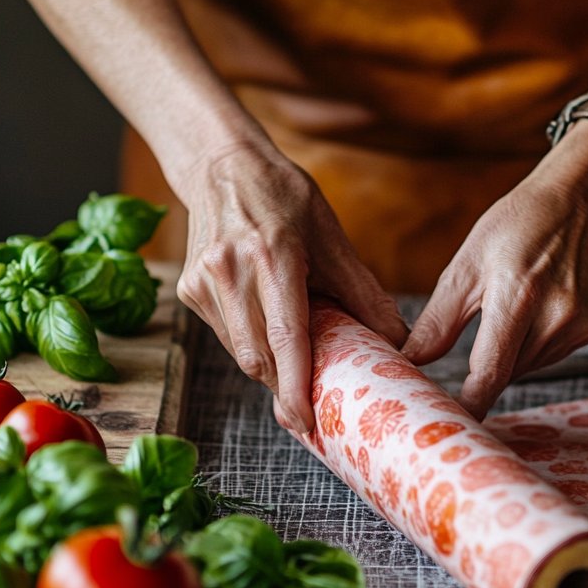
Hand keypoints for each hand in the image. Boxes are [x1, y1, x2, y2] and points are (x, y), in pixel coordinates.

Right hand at [175, 142, 407, 432]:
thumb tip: (397, 338)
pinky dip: (251, 341)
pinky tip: (267, 322)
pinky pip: (226, 335)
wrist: (222, 165)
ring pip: (240, 352)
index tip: (305, 423)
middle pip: (258, 356)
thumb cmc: (284, 197)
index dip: (295, 386)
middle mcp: (230, 272)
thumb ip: (363, 291)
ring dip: (269, 363)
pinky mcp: (189, 289)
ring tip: (295, 349)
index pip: (286, 336)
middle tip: (312, 401)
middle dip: (285, 385)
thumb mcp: (331, 236)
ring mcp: (203, 282)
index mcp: (274, 257)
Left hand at [402, 124, 587, 418]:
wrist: (578, 200)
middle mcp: (556, 315)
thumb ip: (439, 320)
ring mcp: (579, 325)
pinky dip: (530, 346)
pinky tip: (530, 313)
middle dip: (479, 373)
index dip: (468, 404)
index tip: (449, 426)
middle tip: (456, 366)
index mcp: (518, 295)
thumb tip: (411, 361)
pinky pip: (547, 356)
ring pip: (526, 368)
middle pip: (506, 372)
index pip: (490, 371)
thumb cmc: (518, 224)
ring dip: (505, 357)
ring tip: (504, 314)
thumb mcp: (467, 263)